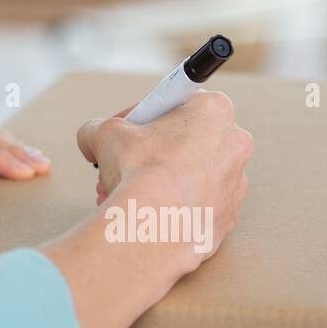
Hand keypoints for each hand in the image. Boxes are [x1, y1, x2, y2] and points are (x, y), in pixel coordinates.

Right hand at [76, 90, 252, 274]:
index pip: (175, 102)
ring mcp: (236, 183)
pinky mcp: (229, 216)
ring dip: (161, 180)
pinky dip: (175, 207)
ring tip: (129, 192)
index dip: (145, 115)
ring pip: (191, 175)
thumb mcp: (104, 133)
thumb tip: (91, 138)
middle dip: (152, 152)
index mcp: (214, 111)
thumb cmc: (139, 171)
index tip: (129, 129)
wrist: (155, 225)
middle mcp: (234, 144)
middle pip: (186, 140)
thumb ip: (97, 128)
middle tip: (125, 163)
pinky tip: (149, 212)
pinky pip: (197, 205)